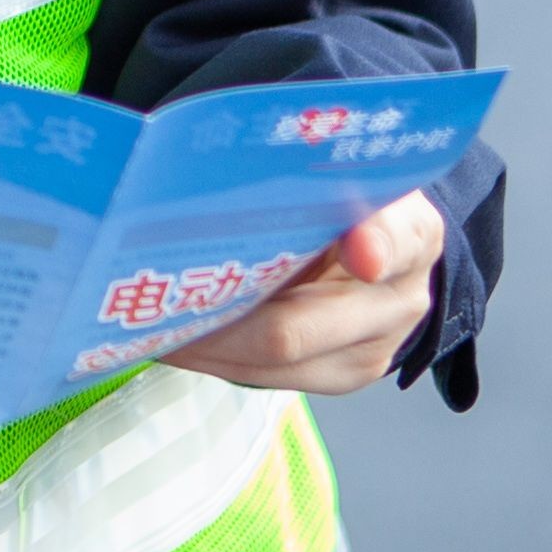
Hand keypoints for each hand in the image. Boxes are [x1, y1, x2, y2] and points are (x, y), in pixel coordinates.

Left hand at [174, 192, 444, 395]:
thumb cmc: (341, 199)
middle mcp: (400, 297)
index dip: (375, 244)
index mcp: (410, 229)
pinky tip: (171, 335)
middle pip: (300, 323)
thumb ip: (297, 176)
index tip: (357, 251)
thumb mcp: (334, 172)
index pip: (396, 236)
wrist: (382, 248)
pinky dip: (214, 357)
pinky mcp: (342, 376)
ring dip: (202, 344)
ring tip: (140, 318)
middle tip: (147, 294)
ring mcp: (373, 348)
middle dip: (215, 315)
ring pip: (274, 361)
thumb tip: (213, 177)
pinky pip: (269, 378)